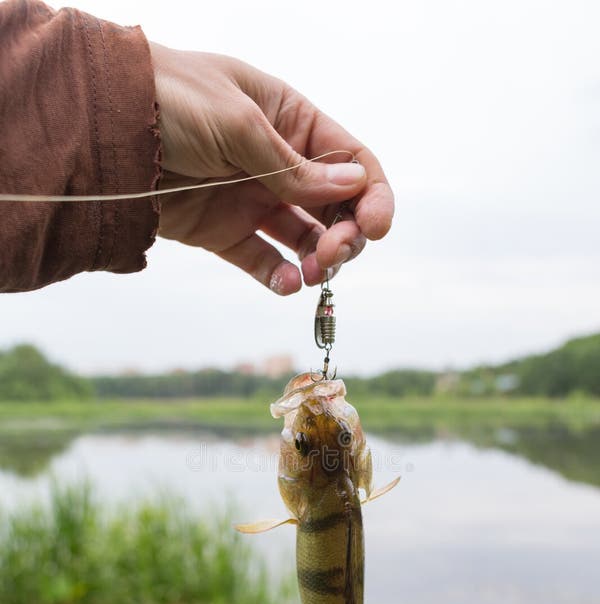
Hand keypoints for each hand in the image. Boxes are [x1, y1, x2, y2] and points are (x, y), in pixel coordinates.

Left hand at [149, 44, 393, 294]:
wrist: (103, 126)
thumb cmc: (170, 99)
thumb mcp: (240, 125)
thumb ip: (295, 165)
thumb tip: (354, 187)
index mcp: (291, 120)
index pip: (350, 160)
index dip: (372, 194)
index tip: (376, 225)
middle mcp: (278, 162)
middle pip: (335, 206)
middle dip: (346, 233)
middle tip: (333, 253)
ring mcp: (252, 199)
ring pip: (304, 238)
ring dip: (318, 259)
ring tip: (312, 273)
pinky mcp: (223, 232)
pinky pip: (263, 261)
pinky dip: (280, 277)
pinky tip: (286, 284)